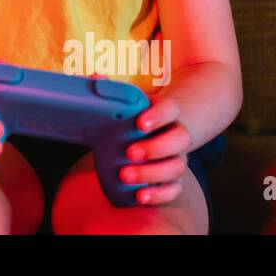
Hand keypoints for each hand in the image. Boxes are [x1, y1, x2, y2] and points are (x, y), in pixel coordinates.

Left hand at [120, 91, 191, 205]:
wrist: (147, 135)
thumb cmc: (133, 118)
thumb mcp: (126, 104)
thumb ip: (112, 92)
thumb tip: (96, 79)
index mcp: (165, 113)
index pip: (171, 109)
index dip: (159, 115)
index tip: (140, 122)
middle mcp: (175, 135)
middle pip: (180, 139)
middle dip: (156, 147)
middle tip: (130, 152)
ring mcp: (177, 158)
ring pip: (176, 167)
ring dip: (152, 173)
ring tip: (125, 174)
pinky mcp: (172, 180)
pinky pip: (174, 189)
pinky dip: (159, 195)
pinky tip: (140, 196)